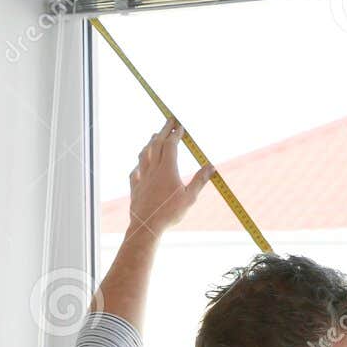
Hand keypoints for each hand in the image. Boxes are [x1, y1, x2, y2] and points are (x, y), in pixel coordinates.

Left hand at [126, 121, 214, 236]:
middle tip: (169, 120)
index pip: (171, 145)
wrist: (147, 226)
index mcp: (167, 169)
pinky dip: (138, 165)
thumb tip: (211, 167)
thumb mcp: (190, 197)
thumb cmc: (170, 213)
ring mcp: (142, 177)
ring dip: (149, 143)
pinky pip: (135, 172)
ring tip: (153, 136)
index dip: (176, 134)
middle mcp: (153, 169)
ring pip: (144, 154)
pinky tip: (139, 166)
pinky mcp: (135, 187)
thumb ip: (200, 180)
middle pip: (156, 144)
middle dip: (163, 130)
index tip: (180, 126)